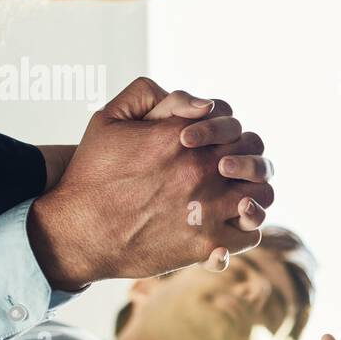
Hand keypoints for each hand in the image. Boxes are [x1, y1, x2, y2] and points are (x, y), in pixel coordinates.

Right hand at [26, 78, 274, 289]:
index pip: (233, 122)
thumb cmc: (93, 174)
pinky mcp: (208, 243)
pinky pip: (251, 233)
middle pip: (254, 154)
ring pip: (262, 194)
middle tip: (230, 168)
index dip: (228, 129)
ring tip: (238, 194)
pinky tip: (231, 222)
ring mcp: (208, 207)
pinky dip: (247, 226)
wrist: (79, 231)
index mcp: (181, 136)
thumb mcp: (109, 119)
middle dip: (246, 158)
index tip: (213, 142)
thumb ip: (149, 96)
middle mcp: (201, 170)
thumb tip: (200, 104)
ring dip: (255, 191)